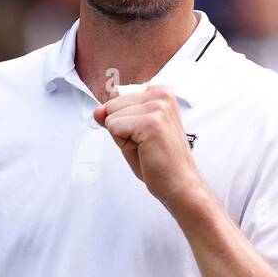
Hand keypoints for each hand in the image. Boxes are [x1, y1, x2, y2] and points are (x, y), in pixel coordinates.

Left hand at [94, 85, 205, 210]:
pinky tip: (145, 150)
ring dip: (123, 137)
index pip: (118, 97)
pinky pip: (114, 127)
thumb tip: (98, 110)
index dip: (124, 121)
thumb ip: (115, 117)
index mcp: (160, 92)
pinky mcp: (151, 122)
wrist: (179, 184)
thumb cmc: (159, 161)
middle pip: (112, 104)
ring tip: (146, 147)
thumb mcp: (132, 133)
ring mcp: (157, 106)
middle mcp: (161, 94)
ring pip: (111, 116)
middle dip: (121, 128)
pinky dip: (123, 143)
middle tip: (145, 144)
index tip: (145, 134)